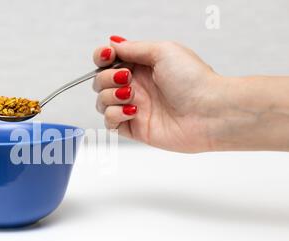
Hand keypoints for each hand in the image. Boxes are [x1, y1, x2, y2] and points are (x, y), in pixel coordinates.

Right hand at [93, 36, 222, 152]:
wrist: (208, 112)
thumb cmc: (193, 80)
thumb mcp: (163, 50)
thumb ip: (133, 48)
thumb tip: (113, 44)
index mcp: (142, 66)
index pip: (109, 60)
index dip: (101, 57)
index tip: (107, 56)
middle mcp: (136, 86)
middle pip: (100, 81)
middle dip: (106, 78)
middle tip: (126, 78)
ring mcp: (134, 108)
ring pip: (101, 102)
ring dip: (110, 96)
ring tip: (132, 95)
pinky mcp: (134, 128)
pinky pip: (109, 122)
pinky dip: (114, 115)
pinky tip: (133, 111)